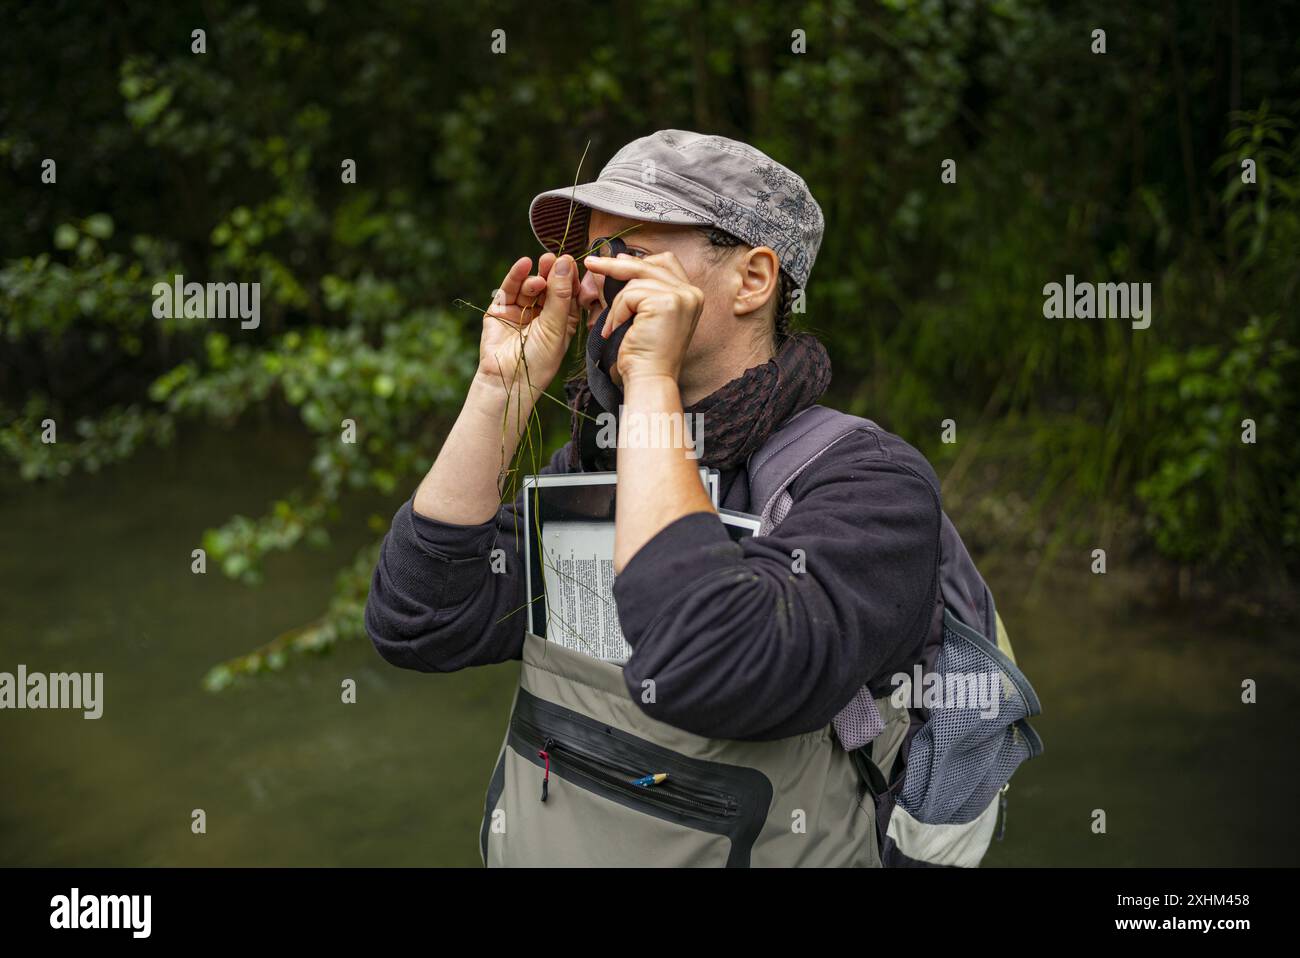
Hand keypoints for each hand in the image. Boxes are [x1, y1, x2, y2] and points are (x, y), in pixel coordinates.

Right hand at [476, 252, 579, 396]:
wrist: (507, 380)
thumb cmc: (538, 361)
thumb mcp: (555, 327)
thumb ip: (560, 294)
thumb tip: (564, 262)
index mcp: (563, 320)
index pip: (570, 292)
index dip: (570, 277)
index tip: (571, 262)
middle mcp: (543, 313)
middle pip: (550, 285)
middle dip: (553, 272)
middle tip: (554, 260)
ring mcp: (522, 310)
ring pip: (531, 285)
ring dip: (536, 275)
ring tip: (540, 270)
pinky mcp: (502, 308)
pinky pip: (510, 288)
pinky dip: (517, 275)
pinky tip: (524, 265)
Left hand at [584, 251, 703, 385]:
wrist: (649, 379)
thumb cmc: (644, 355)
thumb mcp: (646, 316)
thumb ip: (643, 290)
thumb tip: (622, 259)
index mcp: (690, 296)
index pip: (665, 263)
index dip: (638, 260)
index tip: (614, 261)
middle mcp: (691, 294)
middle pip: (649, 264)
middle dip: (616, 264)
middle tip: (591, 263)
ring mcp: (682, 297)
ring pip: (635, 280)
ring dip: (617, 303)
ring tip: (612, 326)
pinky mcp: (668, 303)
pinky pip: (629, 294)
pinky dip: (617, 312)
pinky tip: (615, 329)